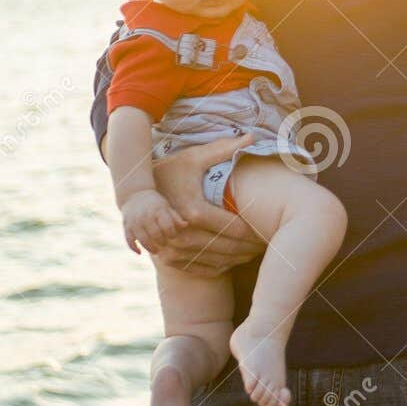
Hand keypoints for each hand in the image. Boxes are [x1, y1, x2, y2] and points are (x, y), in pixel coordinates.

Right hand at [119, 189, 183, 253]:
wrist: (134, 195)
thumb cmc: (155, 203)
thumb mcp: (166, 206)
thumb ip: (175, 217)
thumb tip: (186, 225)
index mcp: (158, 210)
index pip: (167, 226)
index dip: (172, 234)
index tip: (172, 236)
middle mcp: (146, 216)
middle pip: (155, 234)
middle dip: (162, 242)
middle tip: (164, 244)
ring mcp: (135, 222)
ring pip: (143, 239)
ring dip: (150, 248)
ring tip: (156, 251)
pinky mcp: (126, 226)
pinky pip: (129, 240)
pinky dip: (134, 248)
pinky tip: (140, 252)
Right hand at [148, 134, 265, 273]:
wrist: (138, 195)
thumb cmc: (172, 172)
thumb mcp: (195, 158)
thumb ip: (223, 149)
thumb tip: (252, 136)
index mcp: (192, 209)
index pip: (231, 227)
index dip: (252, 230)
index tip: (268, 229)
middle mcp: (180, 234)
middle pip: (225, 247)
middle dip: (249, 246)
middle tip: (268, 242)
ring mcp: (173, 250)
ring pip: (216, 261)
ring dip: (239, 258)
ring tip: (257, 250)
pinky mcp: (170, 261)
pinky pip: (203, 269)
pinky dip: (222, 266)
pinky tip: (237, 258)